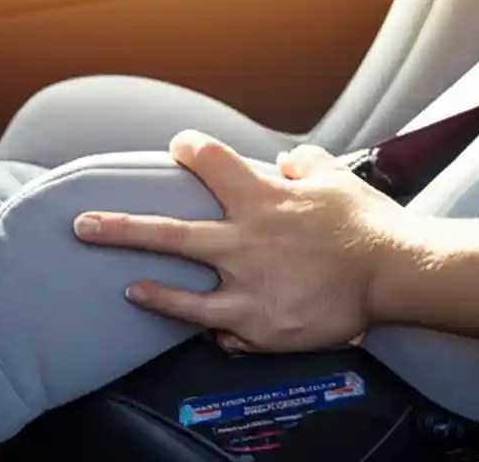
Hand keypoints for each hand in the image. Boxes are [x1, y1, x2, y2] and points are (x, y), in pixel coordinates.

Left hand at [72, 131, 409, 352]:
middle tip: (83, 225)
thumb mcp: (334, 176)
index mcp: (258, 199)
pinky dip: (218, 329)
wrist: (394, 272)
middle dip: (119, 227)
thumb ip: (302, 163)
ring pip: (182, 297)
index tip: (179, 147)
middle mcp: (242, 243)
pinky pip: (225, 332)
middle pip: (166, 233)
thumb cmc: (365, 222)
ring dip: (152, 292)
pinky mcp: (261, 327)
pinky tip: (210, 329)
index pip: (208, 161)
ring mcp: (247, 290)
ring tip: (128, 288)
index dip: (189, 149)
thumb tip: (285, 161)